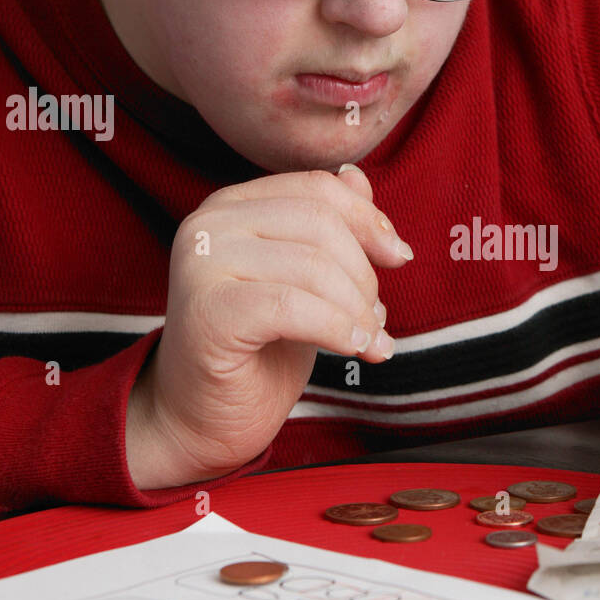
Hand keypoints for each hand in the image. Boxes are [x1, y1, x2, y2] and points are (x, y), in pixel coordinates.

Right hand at [125, 164, 410, 489]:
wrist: (202, 419)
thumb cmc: (259, 351)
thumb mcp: (306, 283)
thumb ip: (328, 228)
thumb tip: (359, 179)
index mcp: (231, 207)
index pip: (316, 189)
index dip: (368, 220)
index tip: (398, 258)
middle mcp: (209, 225)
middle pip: (320, 223)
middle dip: (365, 274)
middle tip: (378, 319)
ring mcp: (201, 265)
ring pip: (312, 266)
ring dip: (358, 310)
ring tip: (371, 342)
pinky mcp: (206, 313)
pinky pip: (292, 307)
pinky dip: (337, 329)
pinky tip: (354, 349)